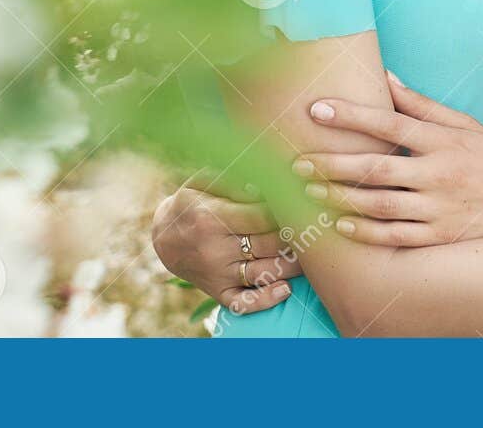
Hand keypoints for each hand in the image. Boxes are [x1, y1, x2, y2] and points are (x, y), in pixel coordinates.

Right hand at [149, 170, 301, 315]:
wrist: (163, 235)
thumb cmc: (193, 201)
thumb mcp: (205, 181)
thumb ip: (234, 178)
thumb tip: (266, 181)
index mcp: (211, 216)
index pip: (260, 215)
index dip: (287, 209)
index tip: (306, 202)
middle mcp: (214, 248)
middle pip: (267, 244)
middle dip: (296, 236)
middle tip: (318, 227)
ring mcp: (216, 273)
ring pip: (262, 273)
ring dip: (291, 266)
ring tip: (311, 255)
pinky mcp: (217, 292)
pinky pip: (243, 303)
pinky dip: (266, 300)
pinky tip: (286, 289)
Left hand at [295, 71, 482, 245]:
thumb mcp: (465, 126)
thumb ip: (423, 105)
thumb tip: (385, 78)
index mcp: (444, 141)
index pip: (390, 123)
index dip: (350, 115)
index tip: (316, 108)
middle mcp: (440, 175)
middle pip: (376, 169)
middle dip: (331, 164)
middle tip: (297, 161)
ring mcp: (439, 210)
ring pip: (379, 206)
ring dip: (340, 198)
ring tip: (308, 190)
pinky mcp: (440, 239)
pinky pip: (394, 237)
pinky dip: (365, 232)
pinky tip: (340, 223)